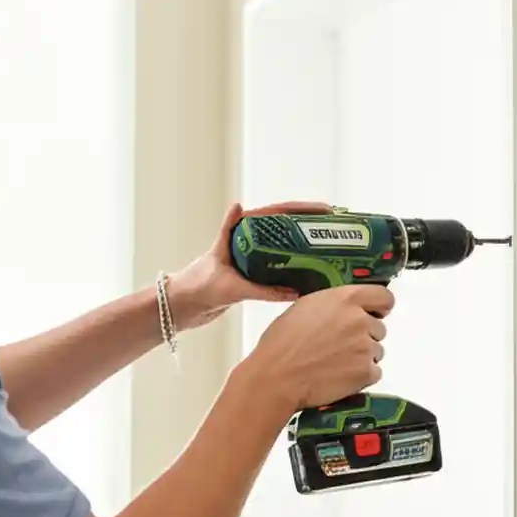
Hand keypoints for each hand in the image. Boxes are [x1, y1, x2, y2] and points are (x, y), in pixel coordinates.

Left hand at [167, 200, 332, 329]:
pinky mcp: (252, 277)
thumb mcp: (231, 286)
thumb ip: (259, 288)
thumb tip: (292, 290)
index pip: (277, 213)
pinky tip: (314, 282)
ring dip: (306, 252)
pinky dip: (295, 276)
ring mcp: (252, 259)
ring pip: (285, 251)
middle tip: (336, 231)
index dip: (302, 210)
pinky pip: (279, 273)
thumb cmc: (197, 287)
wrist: (180, 306)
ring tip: (332, 253)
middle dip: (310, 228)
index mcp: (241, 231)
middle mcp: (248, 241)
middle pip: (286, 229)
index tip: (324, 210)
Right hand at [242, 284, 393, 410]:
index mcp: (345, 299)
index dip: (379, 307)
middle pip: (379, 328)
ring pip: (376, 351)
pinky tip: (340, 376)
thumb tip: (343, 310)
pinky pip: (374, 372)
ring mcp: (366, 347)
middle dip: (364, 336)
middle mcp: (360, 320)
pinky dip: (361, 376)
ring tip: (336, 363)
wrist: (277, 377)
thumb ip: (333, 305)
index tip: (374, 314)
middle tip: (341, 345)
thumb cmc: (281, 343)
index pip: (384, 296)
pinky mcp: (366, 372)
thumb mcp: (304, 307)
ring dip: (362, 357)